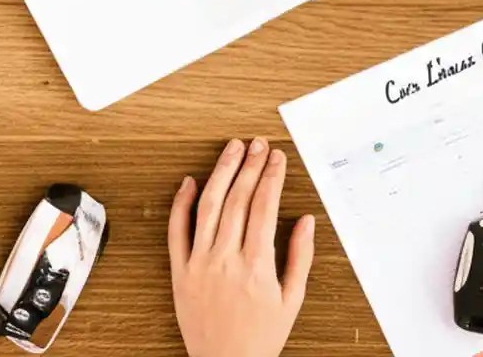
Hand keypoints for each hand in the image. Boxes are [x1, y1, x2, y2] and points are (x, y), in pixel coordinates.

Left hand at [169, 138, 315, 356]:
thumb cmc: (260, 337)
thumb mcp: (292, 300)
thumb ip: (300, 257)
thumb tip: (305, 220)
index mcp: (256, 267)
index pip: (263, 207)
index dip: (271, 177)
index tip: (277, 158)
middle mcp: (225, 260)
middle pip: (237, 200)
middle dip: (250, 166)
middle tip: (258, 145)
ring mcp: (199, 264)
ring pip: (208, 207)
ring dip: (221, 173)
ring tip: (232, 150)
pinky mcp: (179, 272)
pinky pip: (176, 231)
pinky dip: (181, 203)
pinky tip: (190, 181)